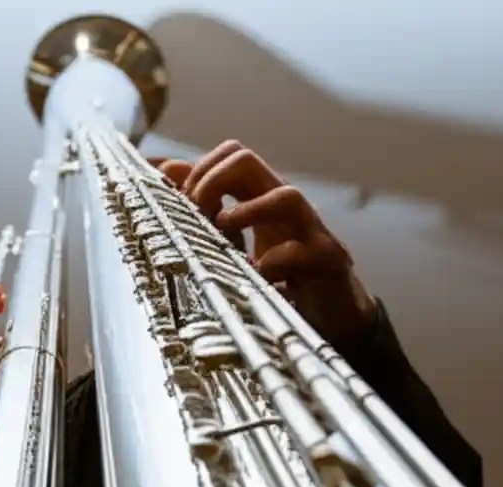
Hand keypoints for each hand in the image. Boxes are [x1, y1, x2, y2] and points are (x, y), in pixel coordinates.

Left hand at [150, 142, 376, 350]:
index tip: (182, 206)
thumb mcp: (235, 243)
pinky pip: (303, 251)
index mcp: (259, 198)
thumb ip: (206, 207)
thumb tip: (169, 169)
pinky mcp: (327, 262)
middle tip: (198, 216)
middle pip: (246, 160)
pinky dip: (275, 262)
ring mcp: (309, 232)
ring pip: (286, 197)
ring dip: (247, 211)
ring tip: (224, 231)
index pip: (228, 156)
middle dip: (211, 181)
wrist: (332, 313)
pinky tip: (259, 274)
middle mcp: (283, 208)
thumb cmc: (281, 275)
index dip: (198, 172)